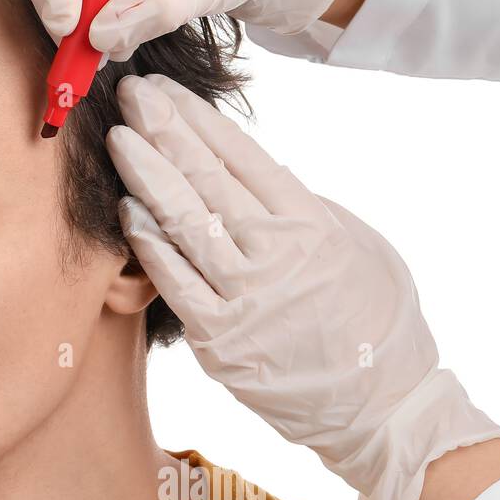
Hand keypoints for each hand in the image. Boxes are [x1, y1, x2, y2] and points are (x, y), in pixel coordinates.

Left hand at [105, 72, 499, 499]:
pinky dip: (149, 244)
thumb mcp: (354, 245)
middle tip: (128, 94)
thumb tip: (254, 173)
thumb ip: (302, 208)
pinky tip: (125, 210)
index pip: (242, 156)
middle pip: (206, 179)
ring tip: (118, 139)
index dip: (197, 120)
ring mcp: (244, 296)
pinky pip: (175, 282)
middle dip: (162, 131)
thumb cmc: (373, 321)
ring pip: (184, 222)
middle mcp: (274, 253)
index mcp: (310, 223)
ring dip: (145, 176)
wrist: (382, 406)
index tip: (165, 92)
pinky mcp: (220, 339)